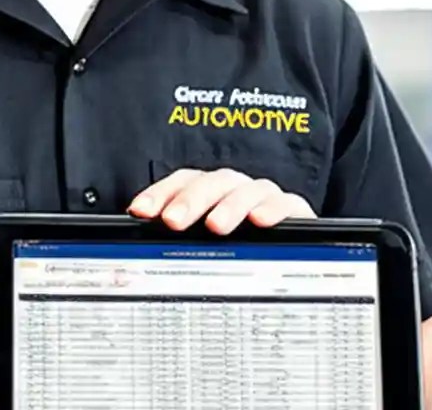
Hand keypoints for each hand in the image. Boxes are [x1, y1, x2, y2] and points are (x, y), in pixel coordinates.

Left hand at [127, 168, 315, 233]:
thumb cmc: (239, 245)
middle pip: (210, 183)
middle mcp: (233, 189)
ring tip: (215, 226)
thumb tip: (139, 249)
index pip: (181, 182)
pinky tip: (260, 220)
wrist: (291, 247)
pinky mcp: (293, 209)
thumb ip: (179, 241)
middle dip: (189, 201)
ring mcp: (262, 196)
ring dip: (228, 206)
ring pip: (245, 190)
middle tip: (172, 221)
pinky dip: (273, 209)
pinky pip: (285, 202)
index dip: (159, 193)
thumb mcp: (204, 244)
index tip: (139, 211)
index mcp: (208, 192)